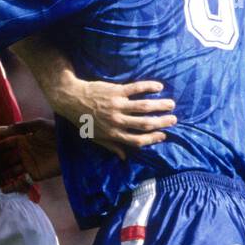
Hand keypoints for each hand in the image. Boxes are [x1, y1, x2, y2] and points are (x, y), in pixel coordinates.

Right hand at [0, 119, 60, 191]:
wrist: (73, 146)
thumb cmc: (56, 132)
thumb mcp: (37, 125)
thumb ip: (18, 128)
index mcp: (23, 140)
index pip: (6, 144)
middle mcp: (24, 153)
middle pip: (7, 159)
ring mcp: (29, 164)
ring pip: (12, 171)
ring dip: (2, 175)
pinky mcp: (35, 174)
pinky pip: (22, 181)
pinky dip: (13, 186)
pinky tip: (3, 189)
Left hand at [57, 80, 176, 160]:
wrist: (71, 98)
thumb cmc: (82, 120)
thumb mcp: (94, 137)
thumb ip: (111, 146)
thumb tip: (124, 157)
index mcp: (113, 134)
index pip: (137, 140)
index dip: (152, 139)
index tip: (163, 135)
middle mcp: (117, 121)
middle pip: (145, 123)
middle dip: (162, 122)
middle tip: (173, 119)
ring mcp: (117, 105)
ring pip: (144, 106)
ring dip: (160, 105)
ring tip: (171, 104)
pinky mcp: (116, 91)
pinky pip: (136, 88)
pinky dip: (149, 87)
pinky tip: (158, 87)